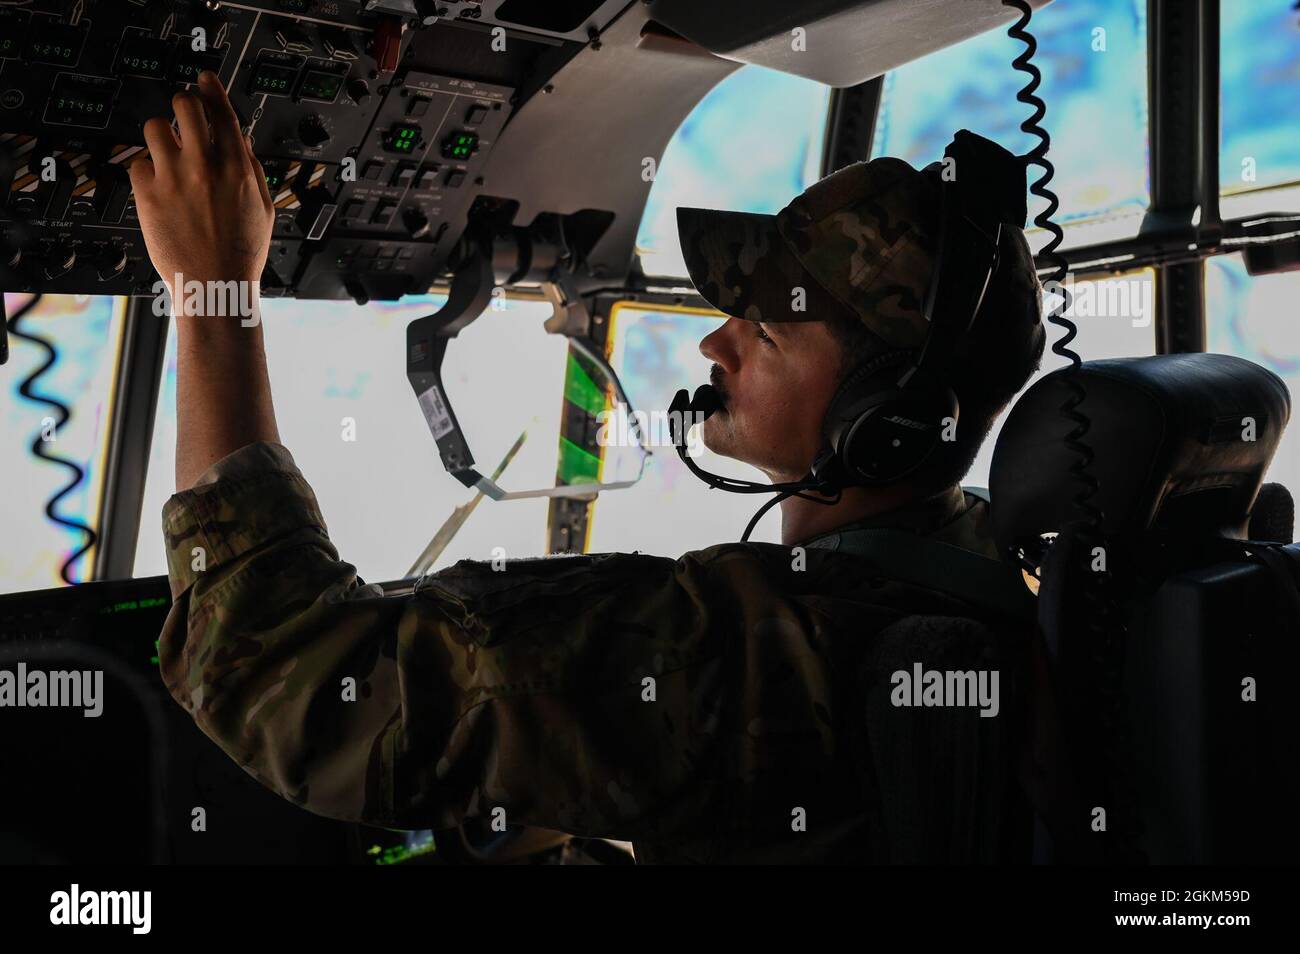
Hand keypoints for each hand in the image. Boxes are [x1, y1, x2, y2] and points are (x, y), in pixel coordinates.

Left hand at [128, 71, 273, 297]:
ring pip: (154, 128)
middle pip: (183, 105)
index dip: (211, 88)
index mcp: (236, 167)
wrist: (214, 285)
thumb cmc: (241, 253)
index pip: (221, 111)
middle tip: (182, 116)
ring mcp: (173, 178)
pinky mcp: (147, 195)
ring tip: (167, 154)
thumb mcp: (263, 209)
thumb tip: (239, 139)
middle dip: (183, 105)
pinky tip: (159, 187)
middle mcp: (203, 166)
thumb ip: (251, 169)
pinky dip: (147, 171)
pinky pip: (138, 163)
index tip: (203, 79)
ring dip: (160, 136)